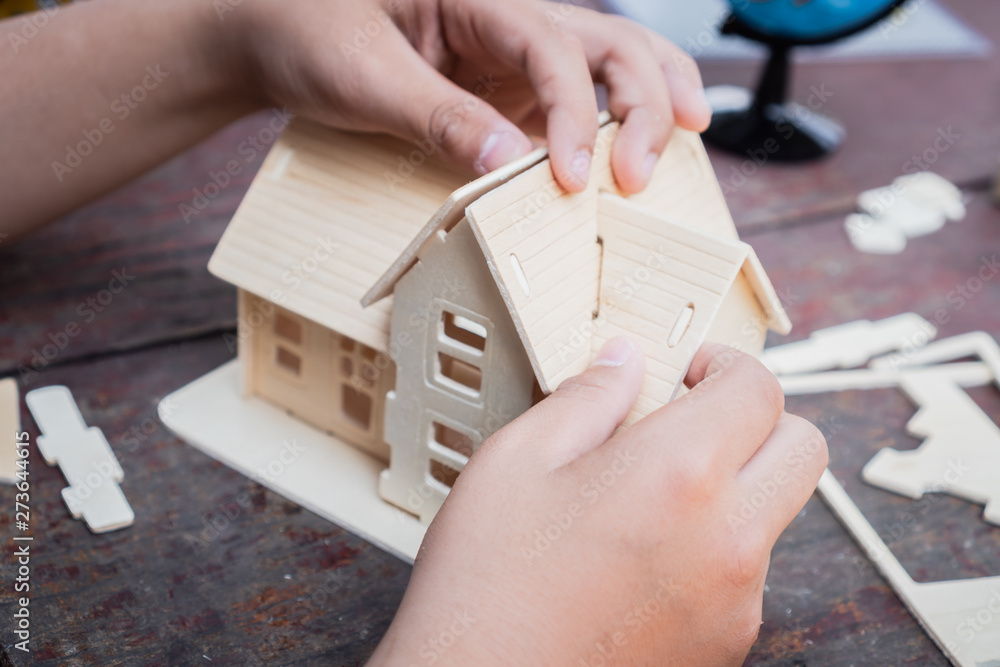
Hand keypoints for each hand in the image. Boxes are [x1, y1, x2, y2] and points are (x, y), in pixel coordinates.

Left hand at [231, 0, 711, 192]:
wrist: (274, 32)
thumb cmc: (307, 32)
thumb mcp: (362, 75)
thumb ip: (436, 114)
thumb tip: (510, 163)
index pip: (552, 45)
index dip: (576, 114)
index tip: (574, 178)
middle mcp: (507, 20)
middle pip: (607, 41)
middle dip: (643, 101)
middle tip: (642, 175)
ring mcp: (511, 56)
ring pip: (608, 59)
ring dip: (654, 95)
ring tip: (691, 136)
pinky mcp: (506, 90)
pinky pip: (575, 101)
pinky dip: (615, 125)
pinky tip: (635, 155)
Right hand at [367, 339, 826, 665]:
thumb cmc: (489, 587)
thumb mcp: (518, 460)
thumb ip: (586, 398)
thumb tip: (623, 364)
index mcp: (679, 474)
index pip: (759, 390)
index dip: (727, 365)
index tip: (695, 370)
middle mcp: (728, 538)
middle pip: (803, 447)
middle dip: (760, 420)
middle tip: (698, 419)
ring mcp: (735, 598)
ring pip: (778, 511)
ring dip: (738, 486)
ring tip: (655, 496)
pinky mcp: (727, 641)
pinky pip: (750, 571)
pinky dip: (719, 546)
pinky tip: (648, 552)